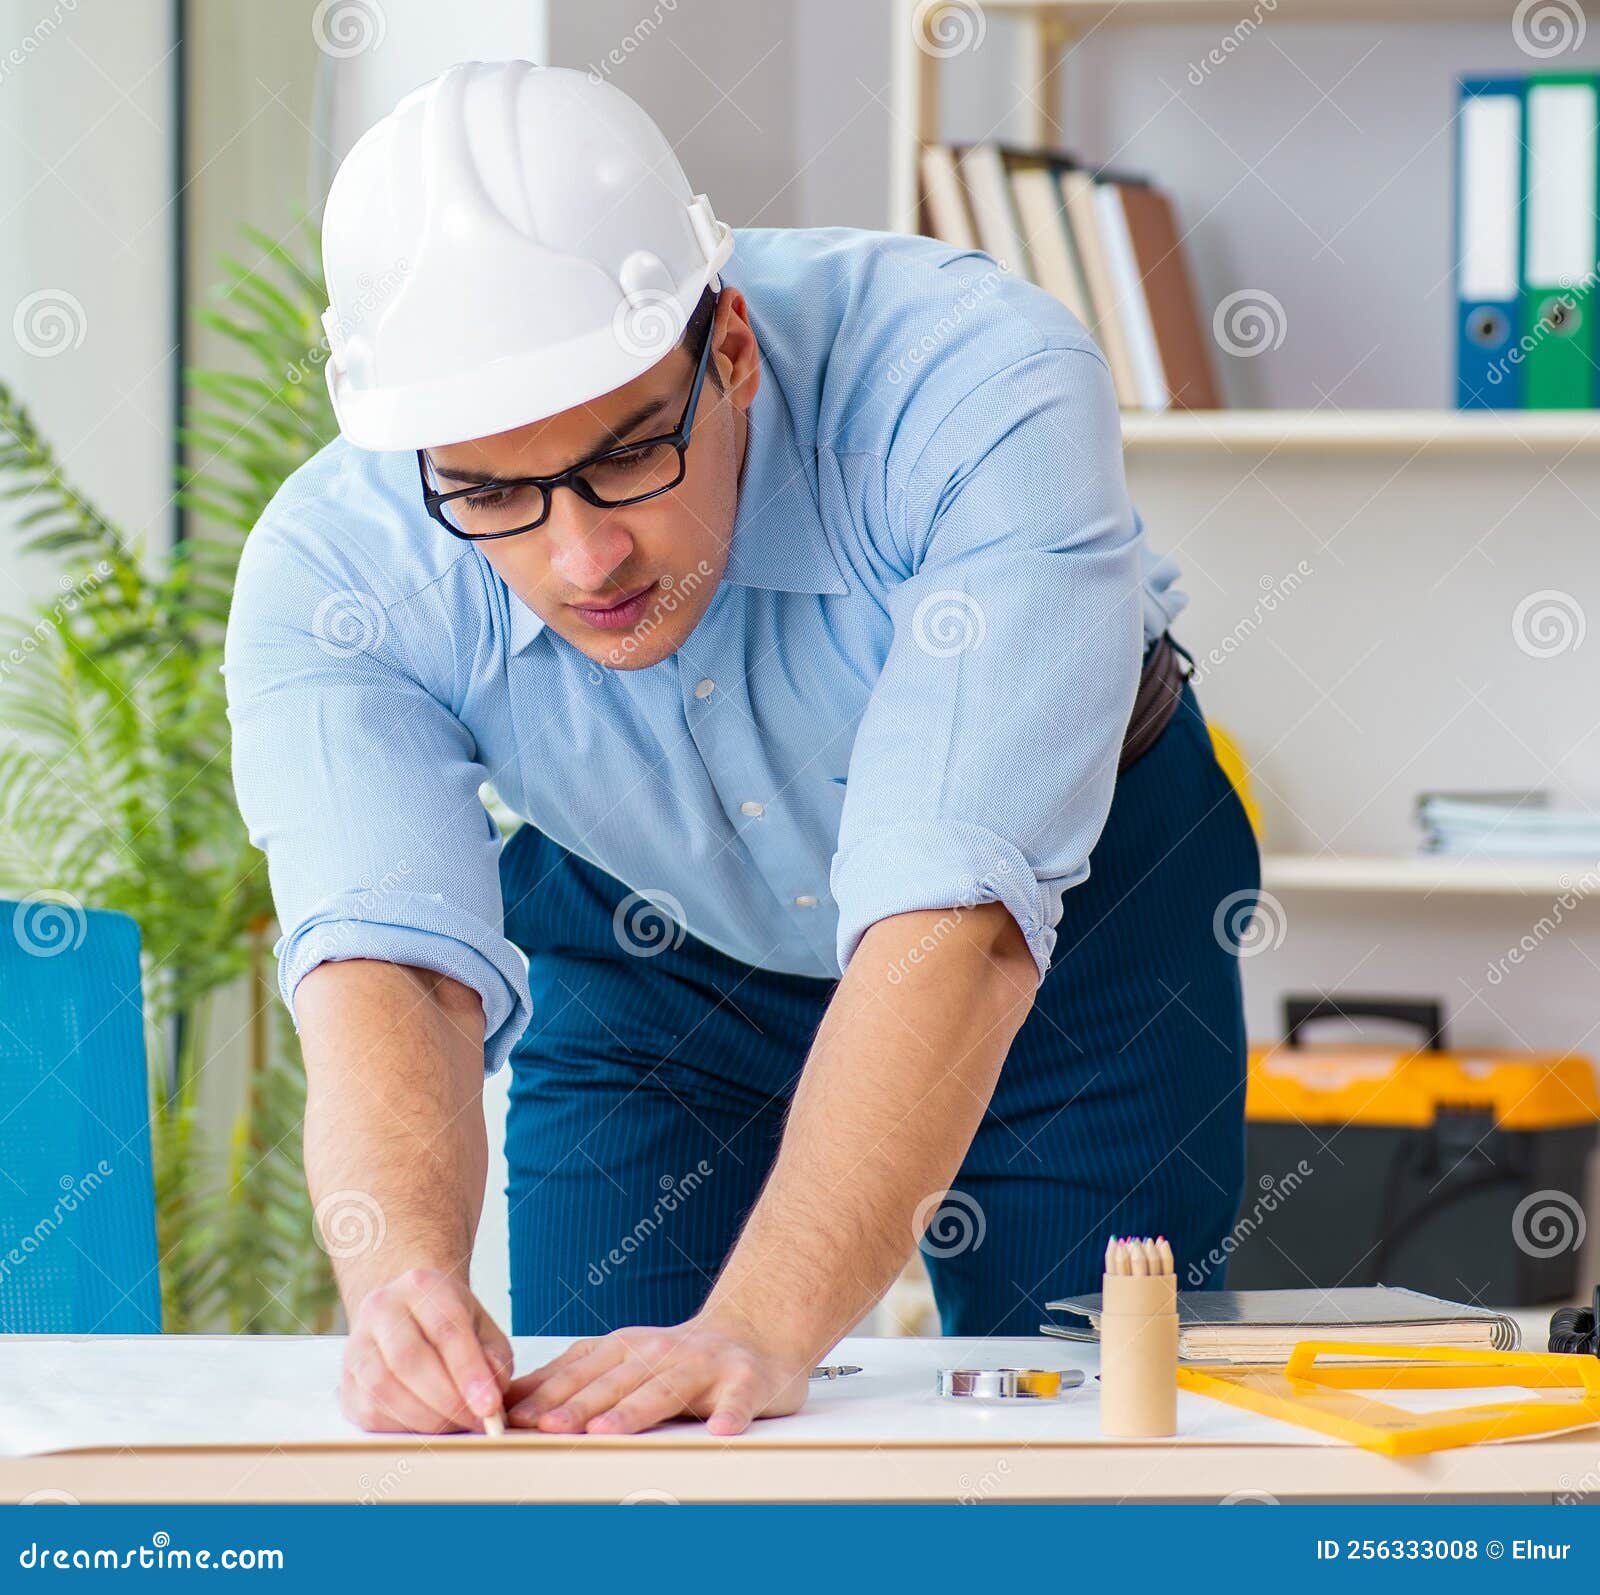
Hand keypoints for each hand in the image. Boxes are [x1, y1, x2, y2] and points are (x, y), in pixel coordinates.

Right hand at [340, 1266, 512, 1432]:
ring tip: (455, 1426)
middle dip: (447, 1401)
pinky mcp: (346, 1381)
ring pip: (384, 1388)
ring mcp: (357, 1344)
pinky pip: (370, 1411)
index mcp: (422, 1285)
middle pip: (410, 1360)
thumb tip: (491, 1394)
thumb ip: (494, 1357)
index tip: (489, 1406)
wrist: (406, 1317)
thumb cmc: (449, 1324)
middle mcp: (381, 1307)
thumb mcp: (482, 1327)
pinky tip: (427, 1426)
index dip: (469, 1372)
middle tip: (474, 1422)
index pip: (446, 1329)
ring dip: (425, 1418)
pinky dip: (402, 1427)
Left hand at [504, 1317, 810, 1435]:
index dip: (550, 1394)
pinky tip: (721, 1430)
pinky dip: (730, 1413)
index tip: (518, 1417)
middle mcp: (662, 1352)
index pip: (583, 1372)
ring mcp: (704, 1364)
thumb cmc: (678, 1358)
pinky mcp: (745, 1379)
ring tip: (609, 1431)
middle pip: (617, 1383)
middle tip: (551, 1427)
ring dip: (636, 1410)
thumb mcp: (622, 1359)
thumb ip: (572, 1377)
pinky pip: (739, 1398)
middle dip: (581, 1405)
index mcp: (628, 1348)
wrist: (751, 1333)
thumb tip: (512, 1399)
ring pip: (667, 1388)